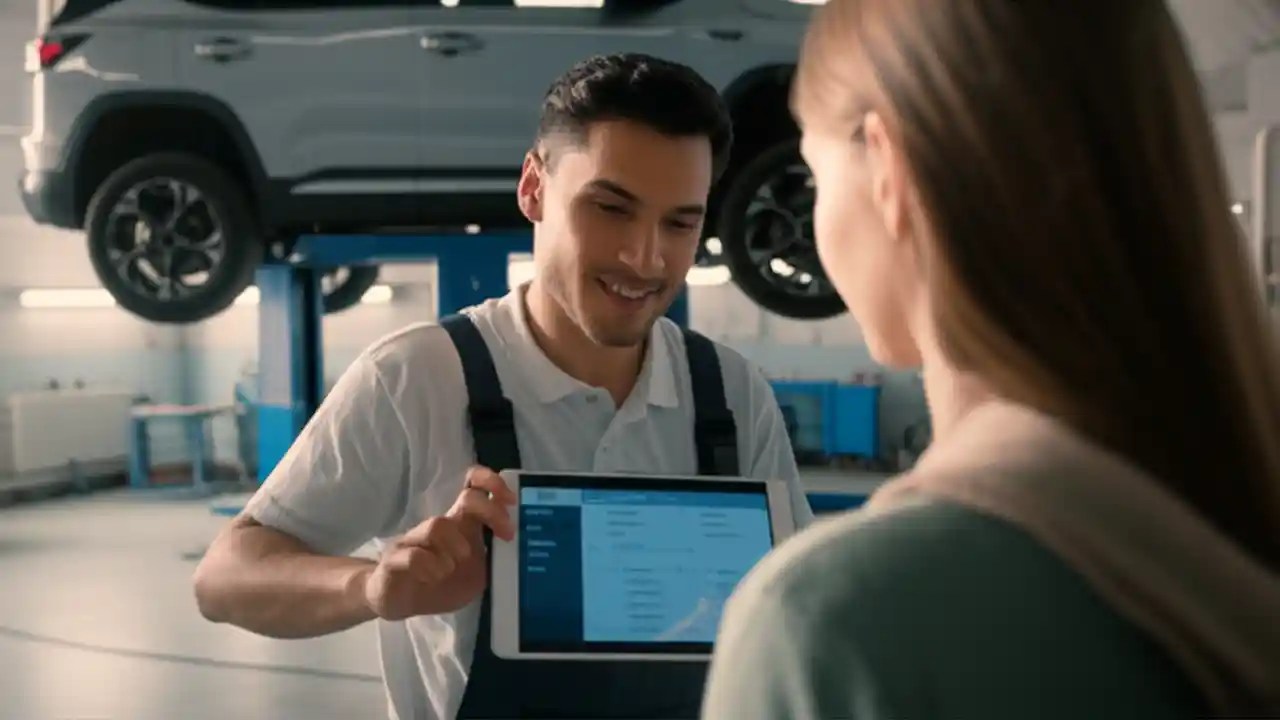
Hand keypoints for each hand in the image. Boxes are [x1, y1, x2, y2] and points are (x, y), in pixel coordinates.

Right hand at [363, 466, 515, 619]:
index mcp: (461, 525)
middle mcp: (440, 525)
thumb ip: (492, 564)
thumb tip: (517, 555)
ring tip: (453, 568)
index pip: (474, 486)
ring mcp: (415, 539)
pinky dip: (429, 565)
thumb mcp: (475, 577)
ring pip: (438, 524)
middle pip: (467, 499)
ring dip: (455, 545)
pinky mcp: (394, 559)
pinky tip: (433, 577)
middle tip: (505, 535)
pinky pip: (413, 554)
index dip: (493, 483)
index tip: (511, 500)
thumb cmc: (438, 584)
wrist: (395, 601)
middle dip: (491, 511)